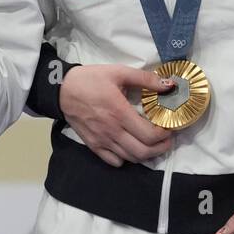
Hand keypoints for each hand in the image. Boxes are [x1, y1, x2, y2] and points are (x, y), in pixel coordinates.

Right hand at [59, 64, 174, 166]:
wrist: (63, 90)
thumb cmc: (91, 80)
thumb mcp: (118, 72)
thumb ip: (145, 79)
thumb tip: (169, 85)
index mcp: (120, 113)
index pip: (149, 135)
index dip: (164, 135)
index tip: (170, 127)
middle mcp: (112, 131)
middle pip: (143, 152)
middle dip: (161, 148)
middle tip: (167, 139)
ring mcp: (102, 141)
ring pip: (130, 158)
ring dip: (146, 154)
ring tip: (153, 144)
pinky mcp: (94, 146)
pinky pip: (114, 162)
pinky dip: (126, 159)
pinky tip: (130, 147)